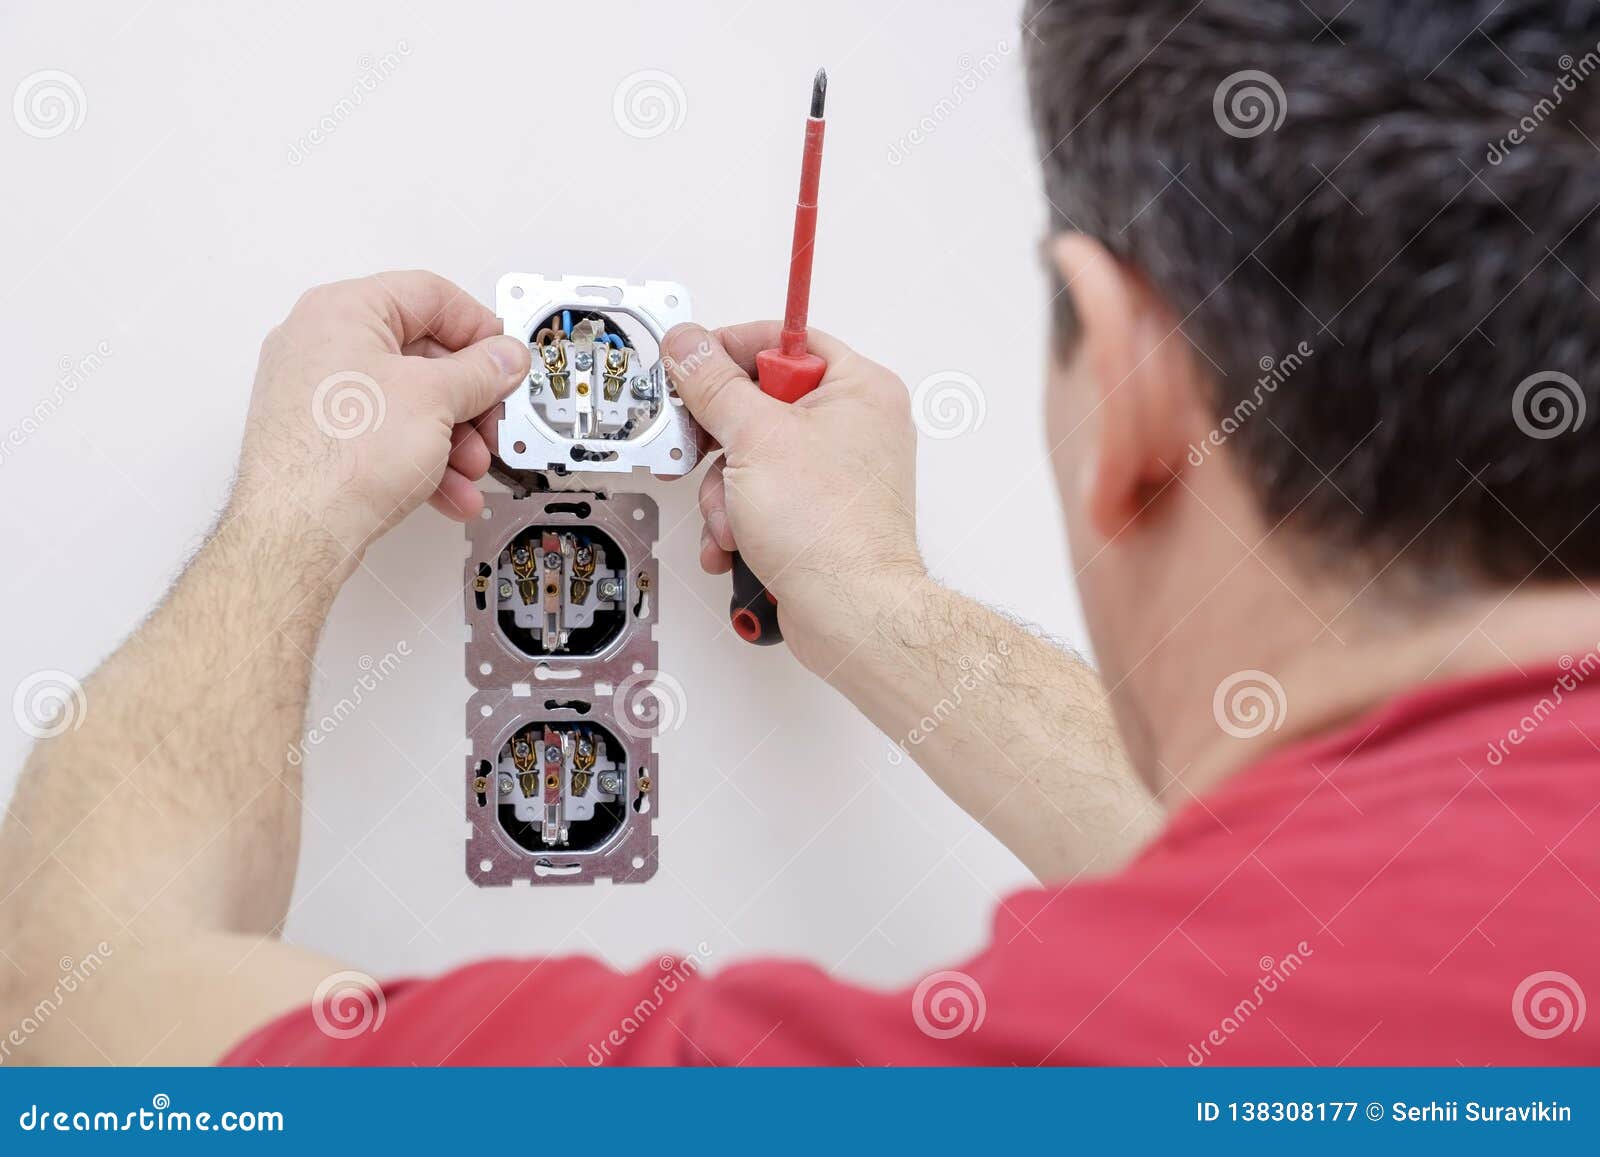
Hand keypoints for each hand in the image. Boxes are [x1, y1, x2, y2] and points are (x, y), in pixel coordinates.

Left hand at [232, 270, 530, 564]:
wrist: (296, 531)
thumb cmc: (340, 458)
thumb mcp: (435, 400)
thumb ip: (480, 372)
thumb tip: (504, 358)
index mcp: (342, 311)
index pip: (428, 295)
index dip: (477, 326)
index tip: (504, 358)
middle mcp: (321, 344)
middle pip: (422, 355)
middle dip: (468, 399)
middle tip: (493, 420)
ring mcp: (316, 393)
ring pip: (407, 403)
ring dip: (452, 438)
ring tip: (471, 468)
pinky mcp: (319, 437)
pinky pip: (384, 436)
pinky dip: (421, 459)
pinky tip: (448, 491)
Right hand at [663, 320, 922, 672]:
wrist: (851, 615)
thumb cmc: (830, 532)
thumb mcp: (754, 439)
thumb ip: (714, 384)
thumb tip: (689, 345)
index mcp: (860, 388)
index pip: (787, 341)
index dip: (733, 351)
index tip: (693, 368)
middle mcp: (857, 426)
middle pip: (761, 404)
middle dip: (722, 445)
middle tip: (699, 452)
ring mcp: (840, 473)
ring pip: (755, 458)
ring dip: (727, 494)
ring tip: (734, 521)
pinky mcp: (822, 514)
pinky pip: (765, 497)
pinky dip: (742, 520)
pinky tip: (737, 544)